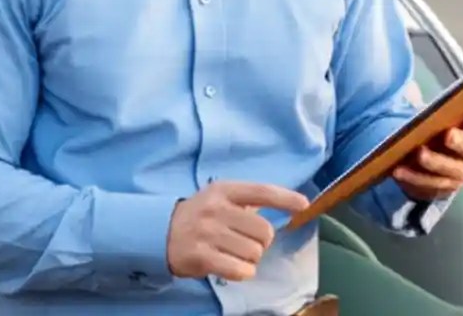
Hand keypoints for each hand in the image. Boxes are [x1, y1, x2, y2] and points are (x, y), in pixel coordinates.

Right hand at [166, 181, 309, 281]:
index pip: (262, 191)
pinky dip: (243, 272)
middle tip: (247, 242)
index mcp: (224, 190)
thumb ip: (248, 201)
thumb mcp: (219, 198)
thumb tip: (289, 202)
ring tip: (235, 254)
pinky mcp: (202, 256)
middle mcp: (217, 209)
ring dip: (251, 258)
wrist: (159, 232)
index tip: (304, 205)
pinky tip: (232, 267)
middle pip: (264, 230)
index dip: (286, 198)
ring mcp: (208, 233)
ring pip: (254, 253)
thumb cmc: (199, 215)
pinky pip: (240, 270)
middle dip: (262, 241)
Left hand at [394, 96, 462, 200]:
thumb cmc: (436, 133)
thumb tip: (419, 92)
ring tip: (417, 154)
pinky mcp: (442, 189)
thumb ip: (439, 109)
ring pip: (449, 171)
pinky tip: (398, 171)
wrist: (430, 166)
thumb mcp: (439, 120)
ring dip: (433, 163)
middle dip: (460, 142)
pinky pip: (428, 186)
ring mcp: (460, 175)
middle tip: (448, 135)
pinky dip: (413, 178)